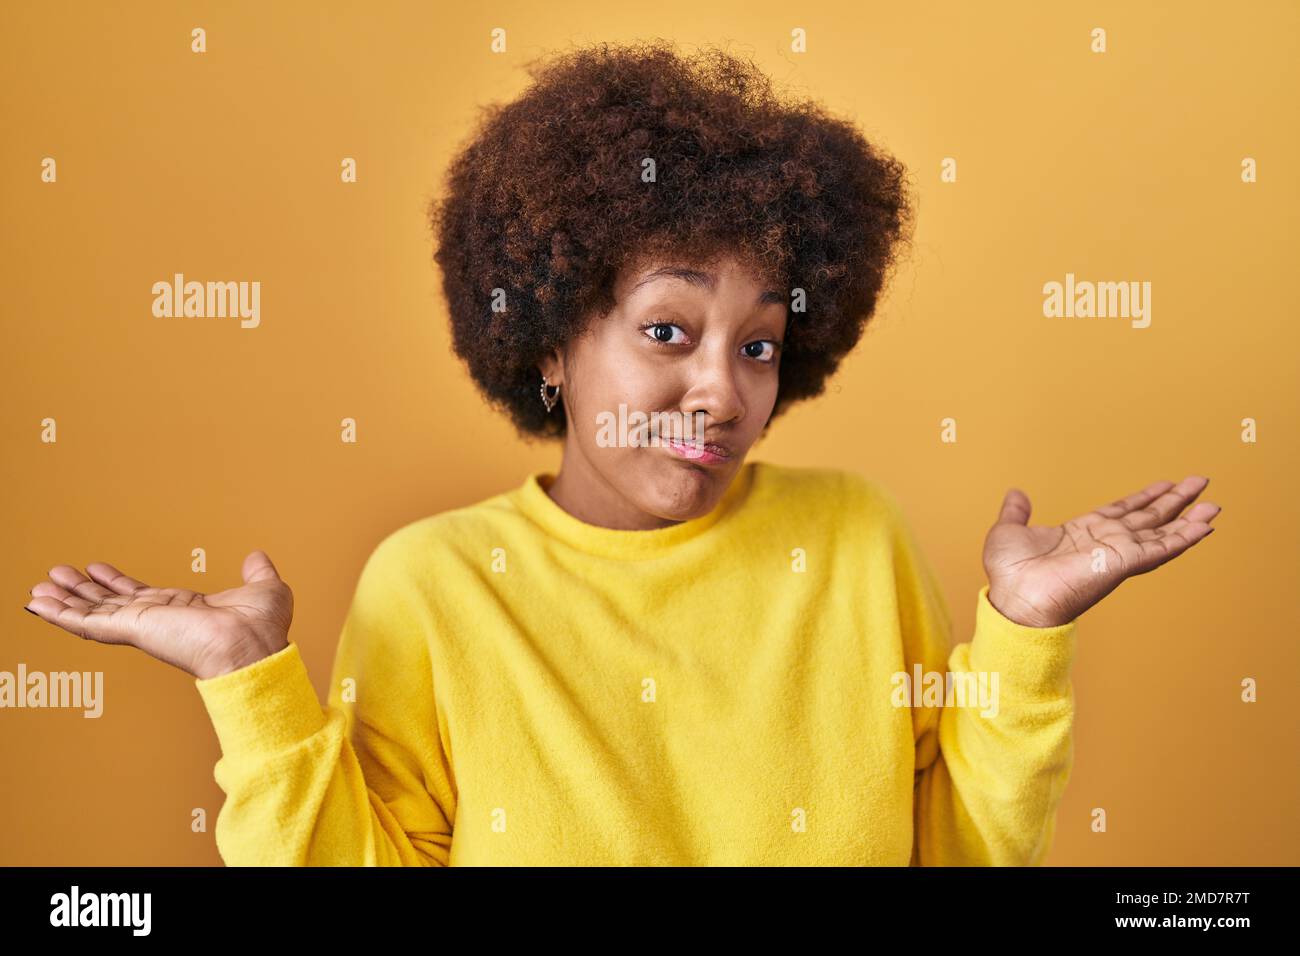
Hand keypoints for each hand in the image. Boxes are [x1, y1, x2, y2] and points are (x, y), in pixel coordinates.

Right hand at [22, 550, 292, 679]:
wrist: (254, 648)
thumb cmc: (263, 629)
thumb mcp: (264, 589)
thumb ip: (256, 572)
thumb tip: (257, 556)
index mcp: (185, 611)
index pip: (142, 596)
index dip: (118, 583)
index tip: (98, 569)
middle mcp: (161, 619)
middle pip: (111, 603)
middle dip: (84, 590)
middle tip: (58, 574)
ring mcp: (144, 626)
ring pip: (94, 613)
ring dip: (66, 600)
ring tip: (40, 587)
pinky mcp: (133, 630)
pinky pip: (88, 623)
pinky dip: (62, 614)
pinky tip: (41, 605)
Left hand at [983, 476, 1219, 627]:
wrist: (1015, 599)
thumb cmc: (1009, 574)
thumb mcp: (1009, 531)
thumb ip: (1016, 512)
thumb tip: (1016, 493)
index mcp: (1082, 533)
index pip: (1121, 511)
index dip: (1144, 497)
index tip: (1165, 484)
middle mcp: (1104, 542)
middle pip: (1148, 517)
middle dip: (1175, 501)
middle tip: (1200, 482)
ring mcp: (1116, 553)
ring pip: (1161, 532)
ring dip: (1189, 518)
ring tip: (1214, 504)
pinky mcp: (1122, 563)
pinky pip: (1159, 548)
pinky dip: (1184, 537)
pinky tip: (1205, 526)